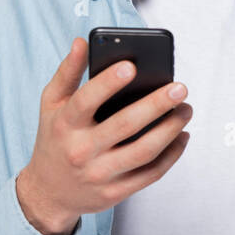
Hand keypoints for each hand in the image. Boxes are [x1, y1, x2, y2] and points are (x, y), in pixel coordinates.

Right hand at [16, 37, 191, 234]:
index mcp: (65, 124)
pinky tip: (182, 135)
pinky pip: (150, 174)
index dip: (107, 83)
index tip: (131, 65)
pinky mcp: (116, 192)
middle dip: (156, 105)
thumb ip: (67, 72)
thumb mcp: (51, 105)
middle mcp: (81, 150)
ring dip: (171, 129)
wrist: (48, 193)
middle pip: (124, 125)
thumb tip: (82, 41)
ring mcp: (99, 174)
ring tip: (186, 109)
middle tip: (180, 88)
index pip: (85, 101)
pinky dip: (171, 154)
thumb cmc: (54, 138)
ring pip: (144, 151)